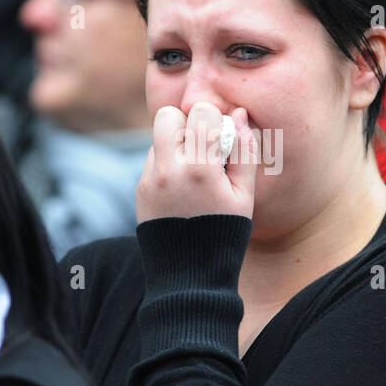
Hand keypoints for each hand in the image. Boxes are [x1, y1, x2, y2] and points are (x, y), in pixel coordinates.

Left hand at [136, 103, 258, 222]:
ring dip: (175, 144)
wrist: (190, 274)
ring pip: (157, 137)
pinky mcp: (141, 189)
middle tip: (202, 147)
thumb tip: (240, 114)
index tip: (220, 138)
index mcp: (200, 169)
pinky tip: (181, 188)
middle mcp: (169, 170)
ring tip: (193, 172)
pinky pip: (152, 160)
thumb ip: (244, 151)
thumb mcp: (245, 195)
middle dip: (186, 124)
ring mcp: (150, 180)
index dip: (213, 119)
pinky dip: (167, 165)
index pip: (200, 111)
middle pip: (168, 115)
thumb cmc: (225, 232)